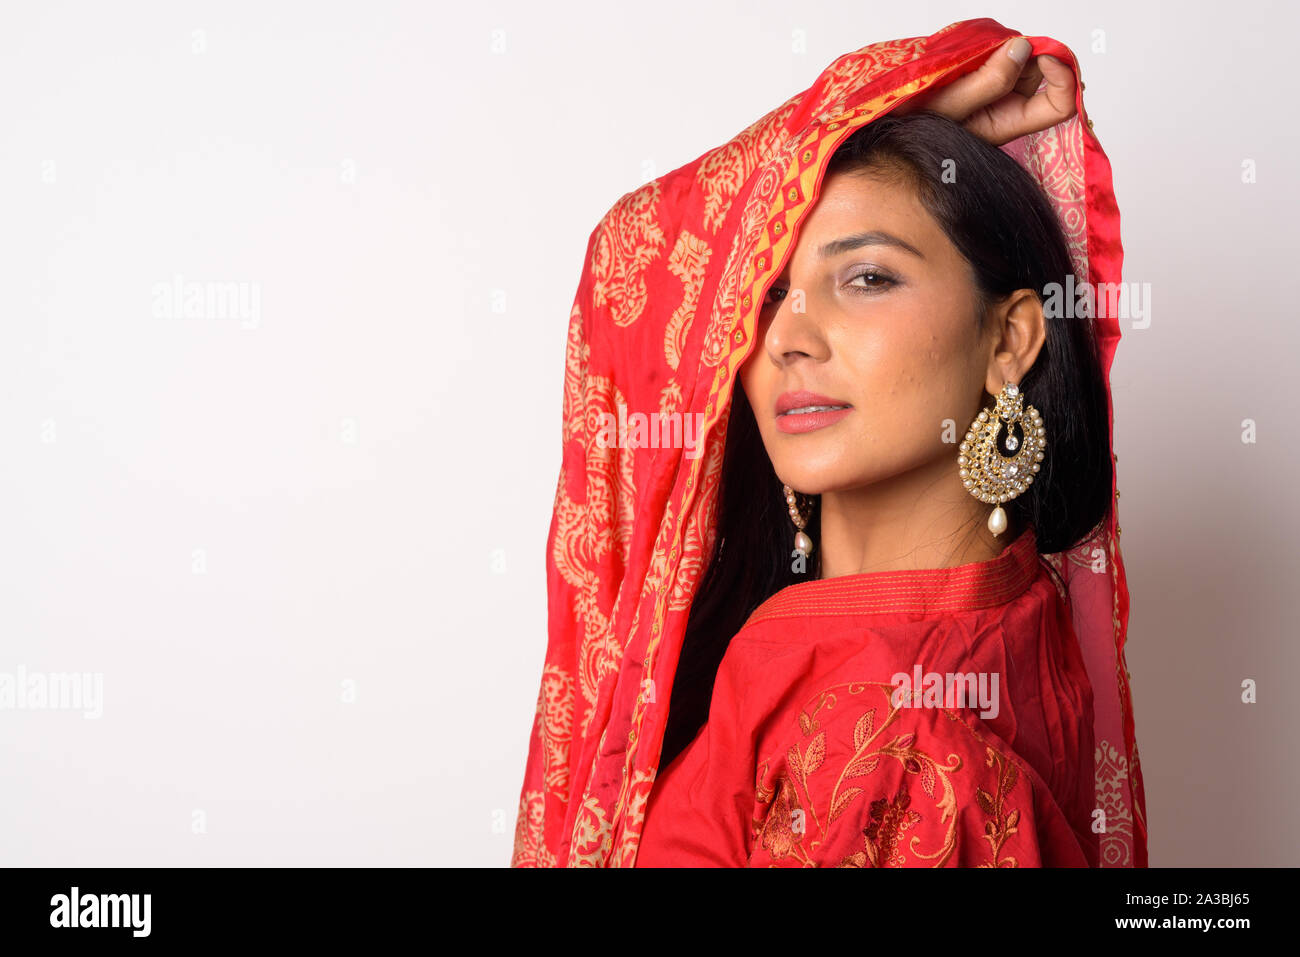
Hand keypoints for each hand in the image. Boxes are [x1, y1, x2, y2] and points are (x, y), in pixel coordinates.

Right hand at [895, 37, 1078, 145]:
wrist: (883, 133)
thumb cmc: (910, 131)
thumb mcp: (948, 107)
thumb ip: (989, 81)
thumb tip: (1023, 49)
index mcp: (1008, 124)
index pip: (1061, 104)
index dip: (1062, 75)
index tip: (1041, 53)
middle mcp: (1008, 111)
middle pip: (1045, 77)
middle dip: (1032, 55)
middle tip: (998, 47)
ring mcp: (997, 96)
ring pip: (1025, 65)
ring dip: (1009, 50)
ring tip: (976, 54)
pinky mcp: (982, 81)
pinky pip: (1003, 58)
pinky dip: (994, 49)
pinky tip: (970, 56)